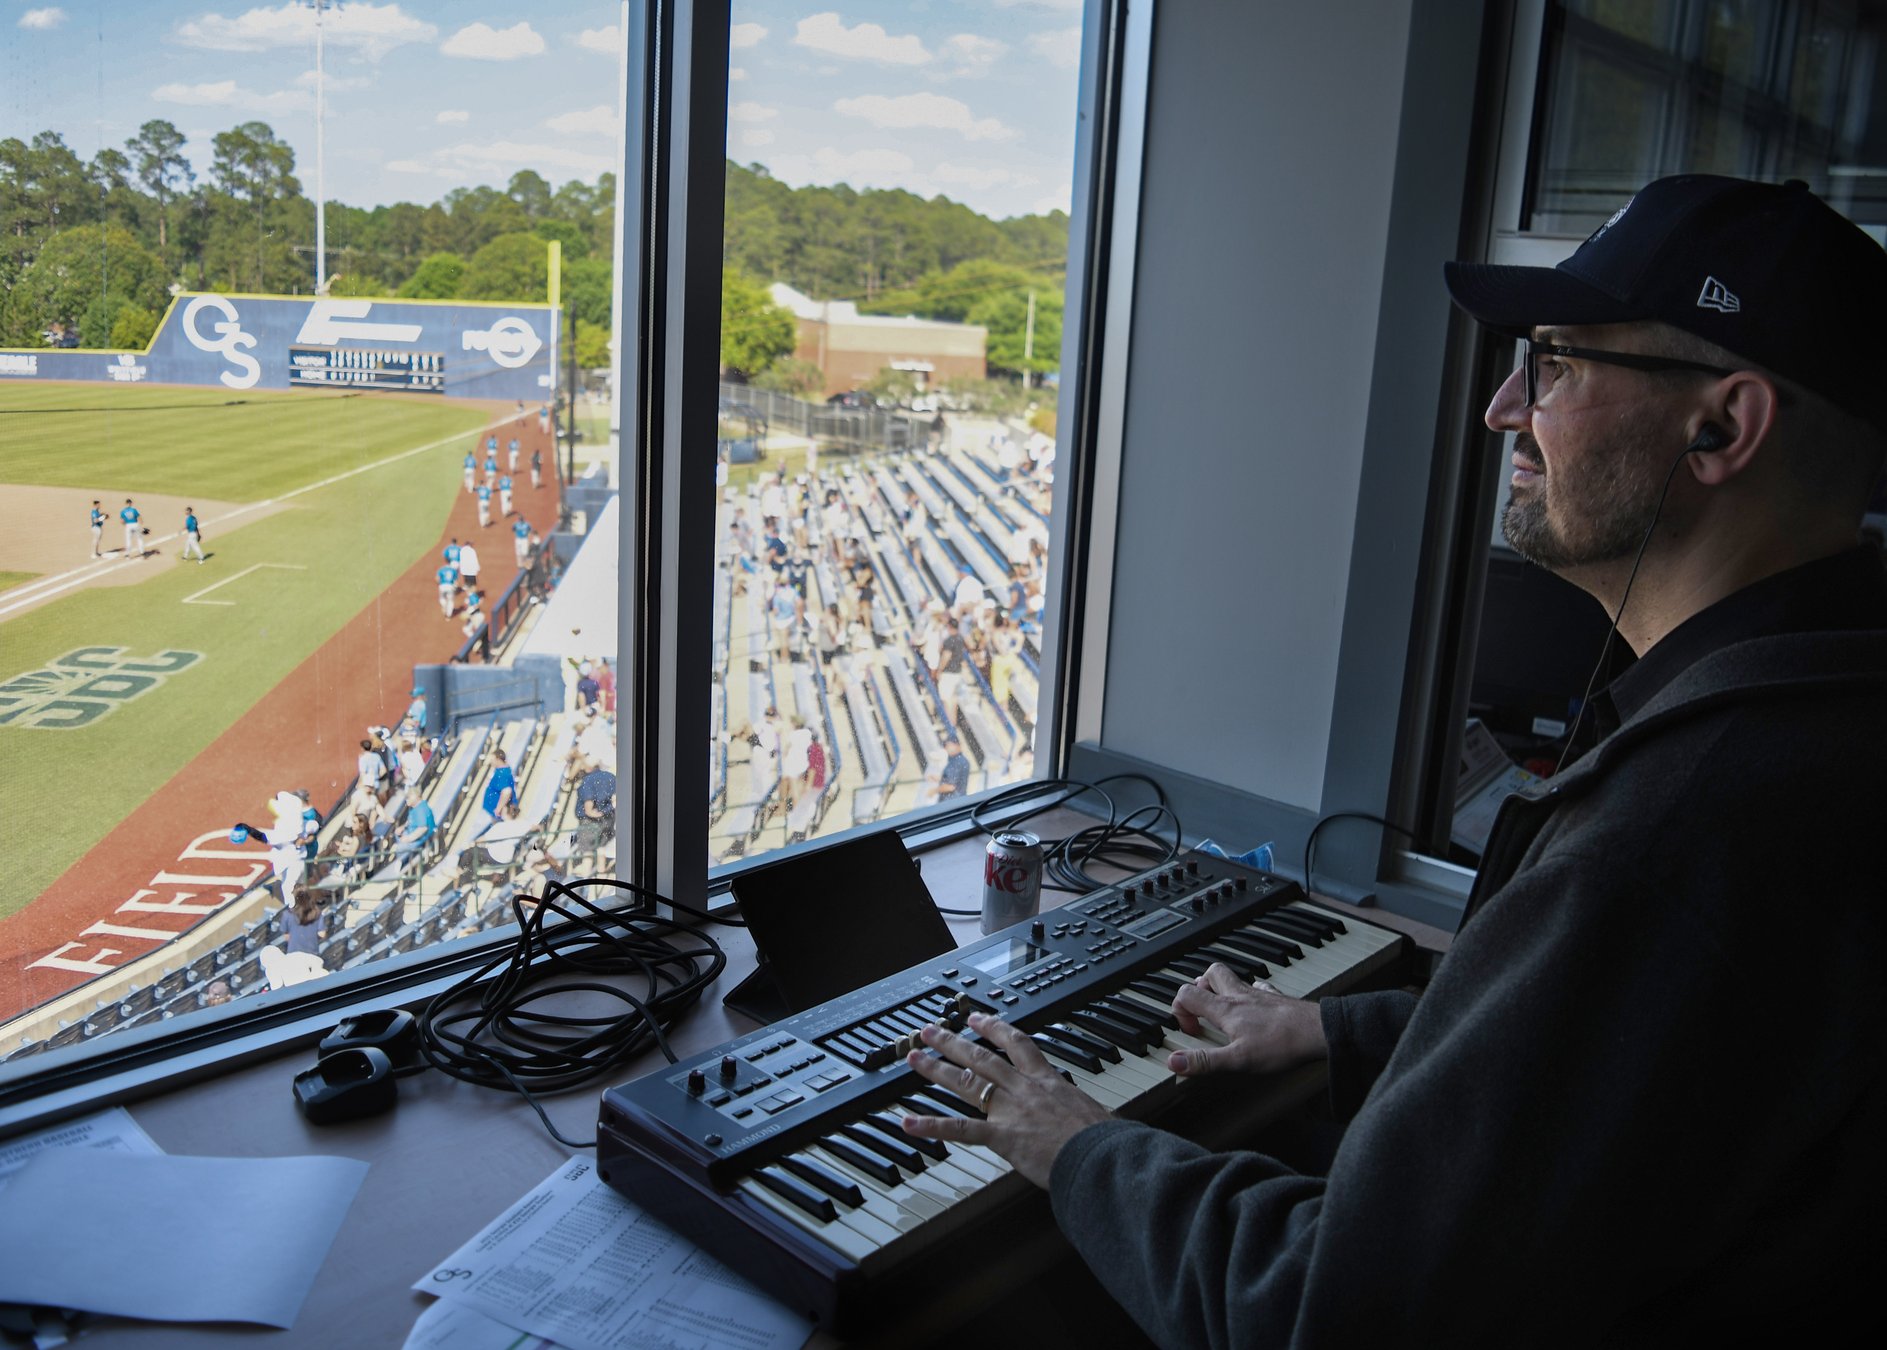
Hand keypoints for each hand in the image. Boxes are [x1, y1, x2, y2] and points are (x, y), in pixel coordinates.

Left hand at [901, 1014, 1112, 1188]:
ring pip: (966, 1082)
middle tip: (931, 1030)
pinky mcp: (1002, 1136)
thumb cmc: (1105, 1140)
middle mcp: (1024, 1089)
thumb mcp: (1096, 1115)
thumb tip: (1094, 1122)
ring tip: (913, 1058)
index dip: (994, 1028)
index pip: (1017, 1044)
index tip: (979, 1017)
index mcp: (1047, 1081)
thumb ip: (1083, 1114)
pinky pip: (960, 1129)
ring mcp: (1010, 1110)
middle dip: (953, 1041)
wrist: (1103, 1156)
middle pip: (981, 1057)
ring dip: (936, 1069)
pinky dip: (932, 1126)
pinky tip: (908, 1123)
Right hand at [1169, 963, 1326, 1077]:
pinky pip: (1260, 987)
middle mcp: (1240, 996)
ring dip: (1222, 986)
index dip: (1180, 1011)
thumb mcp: (1238, 1060)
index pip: (1187, 994)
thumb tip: (1174, 1062)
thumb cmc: (1282, 1044)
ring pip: (1233, 977)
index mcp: (1225, 1009)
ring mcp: (1259, 995)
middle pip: (1210, 975)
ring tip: (1222, 1006)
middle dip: (1200, 988)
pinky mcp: (1276, 999)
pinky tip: (1256, 1005)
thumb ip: (1205, 1061)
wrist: (1317, 1031)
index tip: (1192, 1032)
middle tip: (1202, 1009)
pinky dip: (1252, 993)